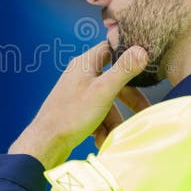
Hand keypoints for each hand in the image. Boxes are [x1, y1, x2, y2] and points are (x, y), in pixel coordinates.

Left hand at [9, 41, 147, 168]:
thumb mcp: (104, 91)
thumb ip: (124, 70)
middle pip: (114, 80)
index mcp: (85, 63)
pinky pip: (96, 114)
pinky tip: (99, 139)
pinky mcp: (75, 109)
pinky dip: (101, 127)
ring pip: (106, 102)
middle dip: (127, 100)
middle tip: (143, 112)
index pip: (111, 47)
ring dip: (112, 120)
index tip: (145, 63)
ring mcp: (77, 92)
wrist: (46, 143)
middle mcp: (80, 74)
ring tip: (111, 136)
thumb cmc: (72, 115)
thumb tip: (142, 50)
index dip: (128, 53)